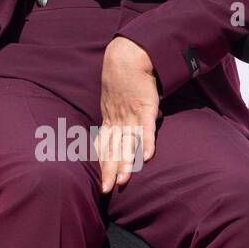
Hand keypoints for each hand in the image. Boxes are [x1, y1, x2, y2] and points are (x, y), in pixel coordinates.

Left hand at [95, 36, 158, 191]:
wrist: (129, 56)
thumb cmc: (123, 79)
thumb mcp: (116, 101)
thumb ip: (122, 118)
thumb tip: (131, 130)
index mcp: (110, 120)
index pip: (105, 147)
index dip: (103, 166)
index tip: (102, 184)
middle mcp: (118, 121)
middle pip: (114, 150)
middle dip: (110, 171)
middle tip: (107, 191)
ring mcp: (131, 115)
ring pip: (127, 144)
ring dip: (125, 163)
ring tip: (124, 181)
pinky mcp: (145, 107)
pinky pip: (146, 128)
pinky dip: (146, 143)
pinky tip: (146, 157)